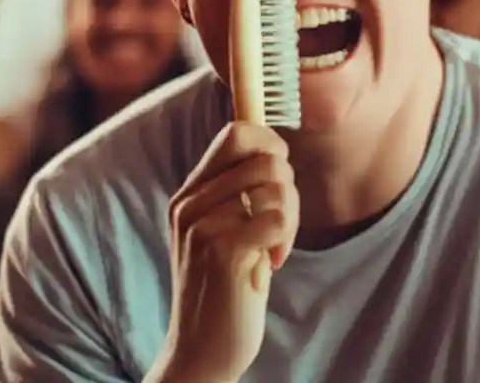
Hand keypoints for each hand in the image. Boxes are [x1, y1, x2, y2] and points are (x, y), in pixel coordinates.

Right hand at [154, 122, 299, 382]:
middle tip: (279, 227)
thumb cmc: (225, 287)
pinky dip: (284, 242)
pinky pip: (277, 219)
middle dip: (289, 191)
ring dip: (290, 220)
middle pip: (267, 158)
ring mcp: (202, 226)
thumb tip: (273, 149)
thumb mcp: (224, 230)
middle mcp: (190, 204)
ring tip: (272, 248)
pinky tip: (269, 265)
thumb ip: (238, 192)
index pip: (237, 132)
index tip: (279, 178)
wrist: (202, 349)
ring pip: (277, 187)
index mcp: (189, 194)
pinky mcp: (222, 251)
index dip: (271, 144)